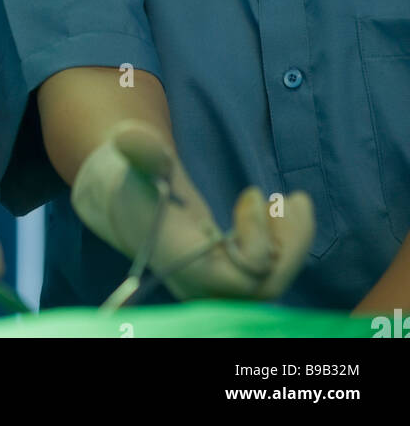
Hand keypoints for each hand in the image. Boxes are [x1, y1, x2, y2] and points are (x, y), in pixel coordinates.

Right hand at [71, 119, 313, 300]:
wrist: (128, 208)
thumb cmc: (136, 181)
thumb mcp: (139, 162)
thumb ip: (142, 152)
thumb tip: (129, 137)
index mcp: (183, 262)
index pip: (241, 275)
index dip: (257, 238)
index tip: (254, 192)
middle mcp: (202, 286)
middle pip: (265, 287)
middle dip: (289, 244)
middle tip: (296, 198)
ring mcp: (218, 288)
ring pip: (273, 283)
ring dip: (294, 243)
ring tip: (296, 201)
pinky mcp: (230, 281)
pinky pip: (270, 276)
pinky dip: (287, 246)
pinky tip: (285, 212)